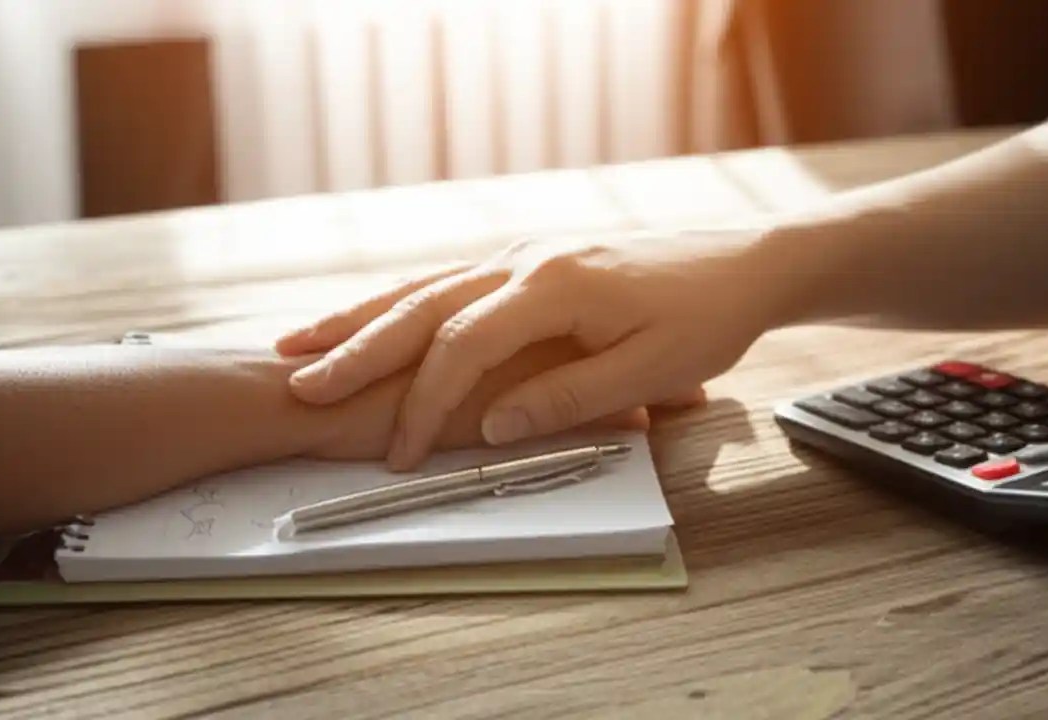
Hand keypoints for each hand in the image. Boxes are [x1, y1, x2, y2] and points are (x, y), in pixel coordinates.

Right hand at [278, 231, 772, 468]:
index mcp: (551, 286)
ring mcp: (522, 254)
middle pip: (420, 307)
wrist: (747, 261)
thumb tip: (498, 424)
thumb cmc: (703, 318)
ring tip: (299, 344)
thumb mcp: (646, 370)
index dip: (422, 405)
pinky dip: (396, 303)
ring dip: (360, 318)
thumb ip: (568, 398)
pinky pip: (444, 280)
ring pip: (421, 286)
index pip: (461, 347)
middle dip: (355, 349)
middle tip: (300, 386)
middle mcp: (524, 261)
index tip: (398, 454)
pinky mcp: (528, 260)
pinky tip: (370, 320)